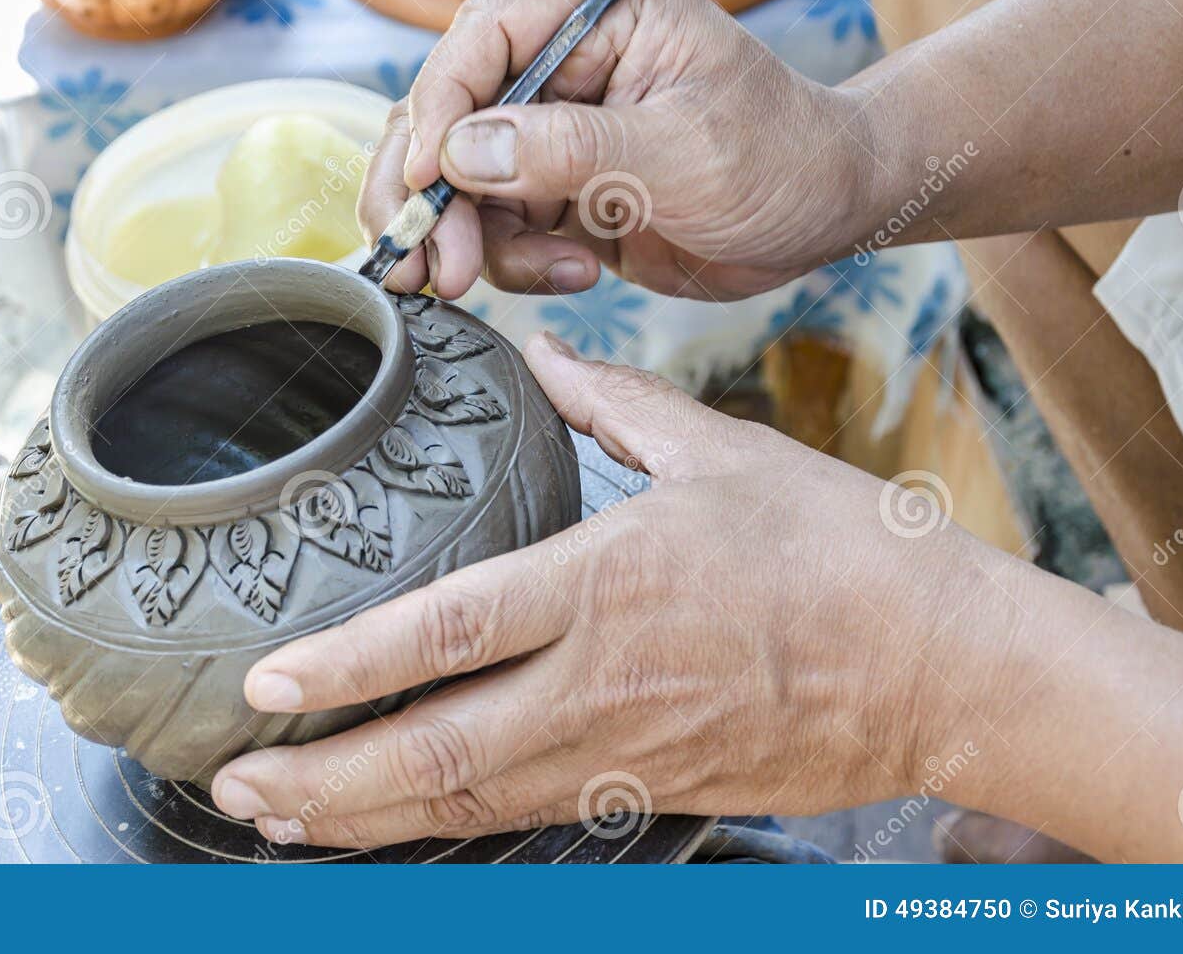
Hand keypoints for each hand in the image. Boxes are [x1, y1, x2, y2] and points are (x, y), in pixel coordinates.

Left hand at [210, 334, 1001, 848]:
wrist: (947, 666)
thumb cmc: (840, 550)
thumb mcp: (721, 451)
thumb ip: (614, 402)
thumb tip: (542, 357)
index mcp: (609, 580)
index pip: (447, 631)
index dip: (343, 665)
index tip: (262, 683)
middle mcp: (603, 680)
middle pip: (435, 751)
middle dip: (322, 780)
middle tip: (235, 783)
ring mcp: (628, 750)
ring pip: (471, 803)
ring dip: (366, 818)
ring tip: (282, 818)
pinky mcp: (654, 791)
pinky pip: (531, 815)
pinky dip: (450, 824)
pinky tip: (398, 820)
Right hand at [357, 0, 876, 300]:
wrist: (827, 216)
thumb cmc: (785, 157)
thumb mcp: (683, 152)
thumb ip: (571, 150)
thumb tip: (462, 154)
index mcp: (600, 13)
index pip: (484, 38)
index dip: (441, 107)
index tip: (426, 178)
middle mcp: (567, 64)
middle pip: (451, 114)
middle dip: (430, 193)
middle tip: (425, 263)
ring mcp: (558, 131)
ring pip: (464, 183)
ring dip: (473, 240)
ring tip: (543, 273)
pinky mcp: (561, 190)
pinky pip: (500, 228)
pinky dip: (517, 262)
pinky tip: (575, 273)